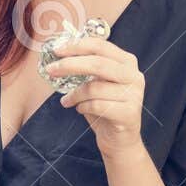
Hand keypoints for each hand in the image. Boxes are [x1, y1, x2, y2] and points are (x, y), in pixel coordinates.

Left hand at [50, 36, 145, 156]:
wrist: (120, 139)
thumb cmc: (105, 107)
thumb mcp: (97, 83)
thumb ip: (86, 68)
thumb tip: (59, 56)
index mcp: (126, 62)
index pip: (100, 46)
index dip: (76, 46)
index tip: (57, 50)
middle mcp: (134, 75)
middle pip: (97, 64)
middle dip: (70, 65)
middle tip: (51, 70)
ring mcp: (134, 94)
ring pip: (94, 88)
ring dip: (74, 94)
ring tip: (67, 100)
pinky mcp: (129, 113)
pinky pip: (96, 105)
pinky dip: (82, 107)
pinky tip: (80, 109)